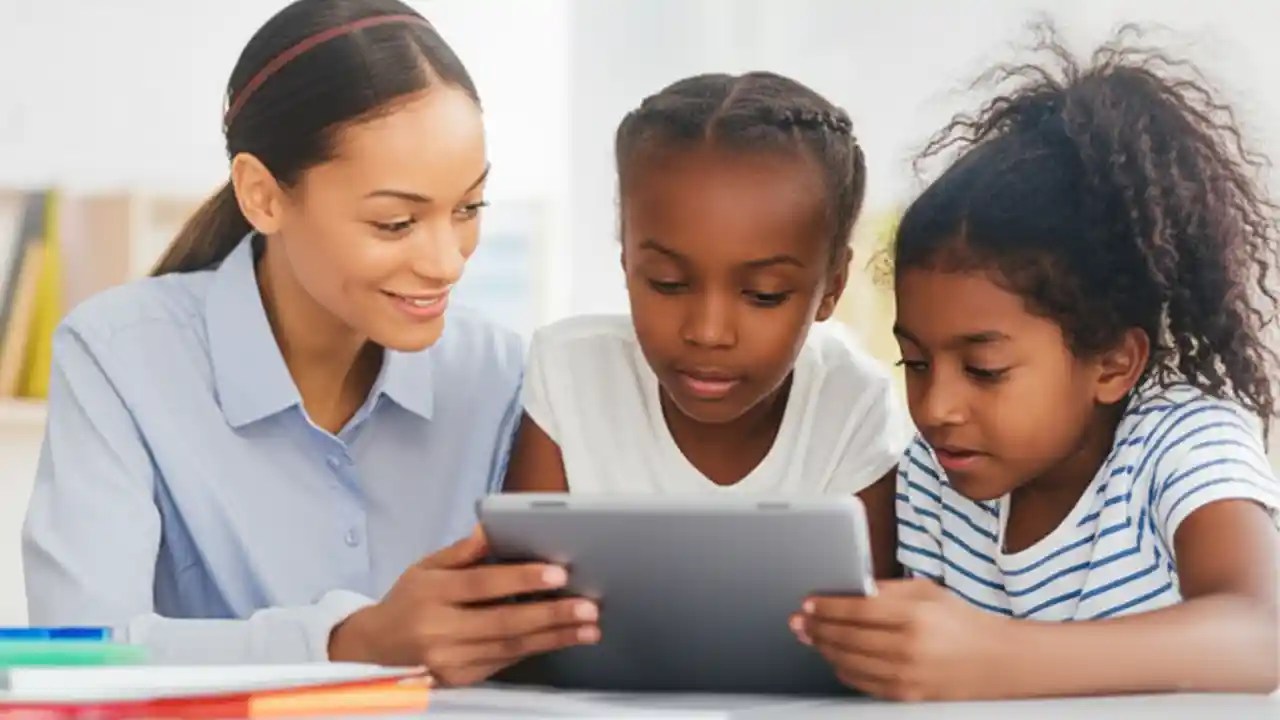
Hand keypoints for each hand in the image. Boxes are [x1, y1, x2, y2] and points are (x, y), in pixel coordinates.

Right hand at [329, 525, 598, 686]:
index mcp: (431, 593)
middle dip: (551, 615)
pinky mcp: (460, 679)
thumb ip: (463, 552)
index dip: (522, 579)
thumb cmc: (408, 600)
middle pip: (503, 623)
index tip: (559, 573)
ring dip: (554, 637)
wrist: (375, 648)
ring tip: (589, 628)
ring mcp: (450, 660)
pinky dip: (536, 649)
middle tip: (588, 607)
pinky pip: (504, 662)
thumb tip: (492, 527)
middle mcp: (439, 630)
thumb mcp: (426, 566)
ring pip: (510, 648)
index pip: (482, 585)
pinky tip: (562, 638)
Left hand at [791, 578, 1009, 700]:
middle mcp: (909, 647)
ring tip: (811, 636)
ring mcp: (907, 675)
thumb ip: (887, 590)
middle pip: (847, 638)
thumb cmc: (961, 622)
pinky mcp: (906, 695)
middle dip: (816, 628)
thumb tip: (849, 590)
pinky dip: (843, 669)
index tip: (808, 604)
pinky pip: (862, 683)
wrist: (996, 662)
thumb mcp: (927, 592)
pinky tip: (835, 657)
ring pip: (849, 662)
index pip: (857, 610)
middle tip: (800, 621)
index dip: (827, 607)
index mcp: (915, 616)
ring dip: (824, 648)